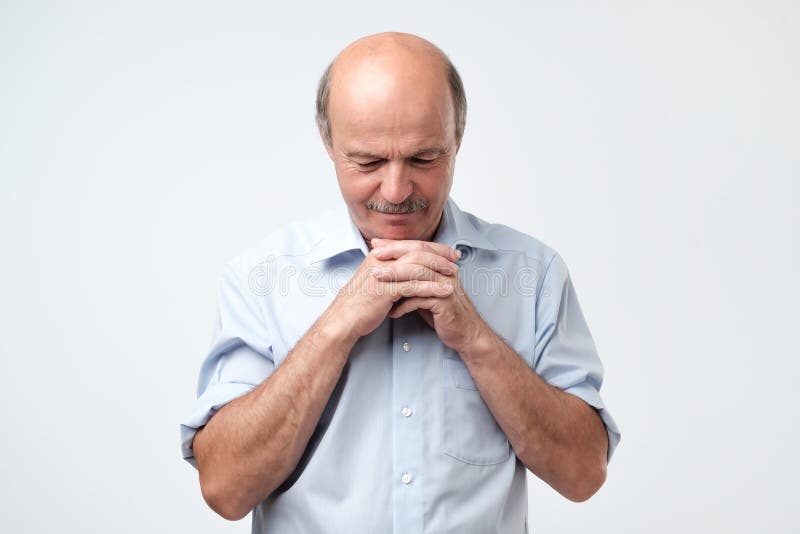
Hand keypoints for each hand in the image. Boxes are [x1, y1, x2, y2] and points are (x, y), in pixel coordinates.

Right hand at [323, 239, 459, 342]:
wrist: (344, 320)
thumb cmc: (360, 303)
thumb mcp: (376, 281)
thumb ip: (392, 271)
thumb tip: (409, 269)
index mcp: (379, 255)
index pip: (410, 245)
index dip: (432, 247)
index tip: (448, 252)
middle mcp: (381, 260)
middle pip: (416, 251)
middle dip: (439, 254)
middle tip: (456, 259)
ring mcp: (383, 274)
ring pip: (417, 266)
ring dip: (438, 269)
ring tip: (454, 274)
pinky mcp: (386, 290)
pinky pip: (414, 285)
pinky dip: (432, 287)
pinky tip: (445, 291)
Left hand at [371, 239, 488, 352]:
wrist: (464, 332)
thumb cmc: (441, 311)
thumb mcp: (424, 290)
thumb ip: (411, 278)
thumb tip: (388, 266)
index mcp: (441, 265)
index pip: (417, 247)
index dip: (396, 244)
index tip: (376, 244)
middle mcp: (446, 272)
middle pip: (418, 255)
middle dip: (394, 254)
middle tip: (374, 256)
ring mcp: (447, 286)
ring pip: (419, 274)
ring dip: (395, 276)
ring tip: (377, 279)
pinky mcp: (446, 303)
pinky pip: (421, 299)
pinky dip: (404, 305)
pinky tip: (392, 311)